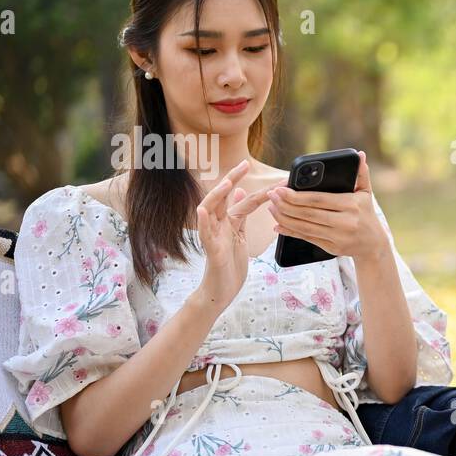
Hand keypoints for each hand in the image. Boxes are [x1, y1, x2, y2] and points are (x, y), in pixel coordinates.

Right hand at [193, 160, 271, 313]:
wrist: (222, 291)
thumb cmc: (230, 265)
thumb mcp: (239, 236)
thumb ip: (239, 215)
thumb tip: (242, 192)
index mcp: (228, 222)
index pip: (239, 198)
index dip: (247, 182)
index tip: (251, 164)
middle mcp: (219, 225)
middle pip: (223, 197)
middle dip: (233, 179)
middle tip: (244, 163)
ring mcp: (214, 237)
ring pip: (210, 211)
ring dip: (217, 196)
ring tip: (226, 183)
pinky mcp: (211, 251)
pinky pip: (205, 234)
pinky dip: (204, 222)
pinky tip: (203, 211)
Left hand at [266, 150, 386, 262]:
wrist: (374, 244)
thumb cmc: (366, 213)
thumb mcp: (366, 193)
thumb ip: (361, 173)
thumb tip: (360, 154)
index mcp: (351, 205)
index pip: (318, 199)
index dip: (297, 195)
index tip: (280, 189)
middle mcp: (345, 222)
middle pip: (308, 213)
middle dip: (286, 205)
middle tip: (271, 196)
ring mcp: (338, 237)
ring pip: (305, 227)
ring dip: (284, 218)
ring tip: (271, 208)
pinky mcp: (332, 248)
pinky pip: (307, 238)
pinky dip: (291, 232)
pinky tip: (279, 225)